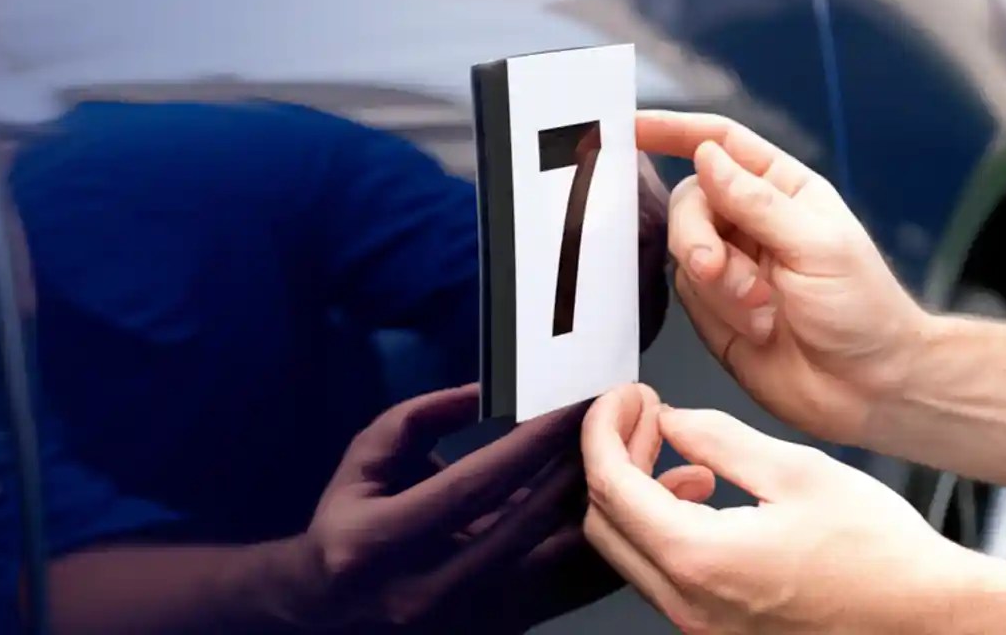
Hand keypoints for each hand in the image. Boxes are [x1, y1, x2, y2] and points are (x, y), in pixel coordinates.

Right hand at [298, 384, 711, 632]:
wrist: (332, 611)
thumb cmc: (348, 523)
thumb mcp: (366, 457)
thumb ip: (420, 418)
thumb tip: (482, 393)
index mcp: (385, 539)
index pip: (478, 482)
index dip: (534, 441)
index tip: (581, 405)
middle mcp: (430, 587)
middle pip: (531, 523)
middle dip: (589, 467)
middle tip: (637, 425)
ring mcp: (469, 616)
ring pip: (562, 568)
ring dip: (619, 517)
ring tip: (673, 478)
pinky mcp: (500, 628)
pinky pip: (569, 594)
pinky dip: (610, 556)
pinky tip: (651, 523)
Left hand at [583, 385, 976, 633]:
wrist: (928, 619)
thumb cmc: (882, 556)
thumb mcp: (797, 471)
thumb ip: (720, 438)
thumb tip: (671, 421)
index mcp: (700, 557)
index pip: (610, 484)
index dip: (606, 427)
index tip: (625, 398)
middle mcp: (689, 602)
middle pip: (604, 520)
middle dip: (616, 457)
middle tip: (647, 418)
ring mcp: (701, 624)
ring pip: (630, 549)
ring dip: (641, 493)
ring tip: (685, 459)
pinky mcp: (719, 630)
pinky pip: (663, 573)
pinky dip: (665, 527)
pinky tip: (708, 499)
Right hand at [639, 110, 928, 443]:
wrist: (868, 389)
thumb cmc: (865, 311)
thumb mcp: (817, 245)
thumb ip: (755, 200)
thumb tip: (705, 155)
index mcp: (783, 190)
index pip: (720, 144)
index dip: (674, 131)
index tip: (633, 126)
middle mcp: (752, 223)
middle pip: (690, 201)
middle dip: (696, 236)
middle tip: (715, 268)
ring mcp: (730, 266)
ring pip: (684, 252)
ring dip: (718, 285)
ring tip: (763, 311)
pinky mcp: (714, 309)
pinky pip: (686, 295)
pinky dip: (717, 312)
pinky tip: (757, 329)